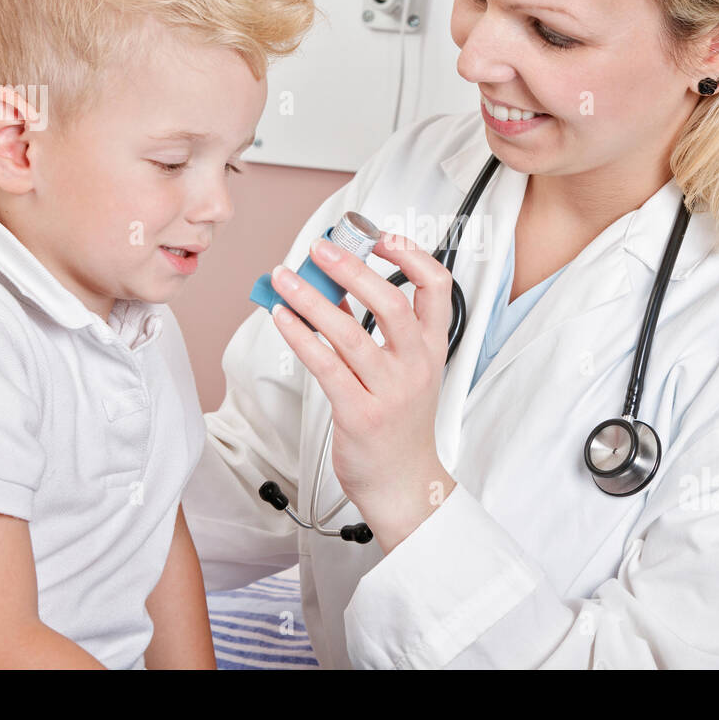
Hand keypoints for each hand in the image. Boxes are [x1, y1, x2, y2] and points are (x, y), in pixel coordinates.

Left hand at [268, 232, 456, 547]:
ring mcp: (389, 390)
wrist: (403, 483)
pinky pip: (324, 366)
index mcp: (432, 347)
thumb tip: (332, 283)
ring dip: (311, 298)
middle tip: (319, 247)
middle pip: (389, 302)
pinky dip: (299, 336)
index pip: (436, 286)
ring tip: (284, 277)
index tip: (378, 236)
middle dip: (350, 267)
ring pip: (348, 333)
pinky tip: (281, 317)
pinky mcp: (359, 413)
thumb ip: (371, 327)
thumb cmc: (400, 424)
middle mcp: (415, 365)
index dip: (410, 254)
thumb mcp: (401, 370)